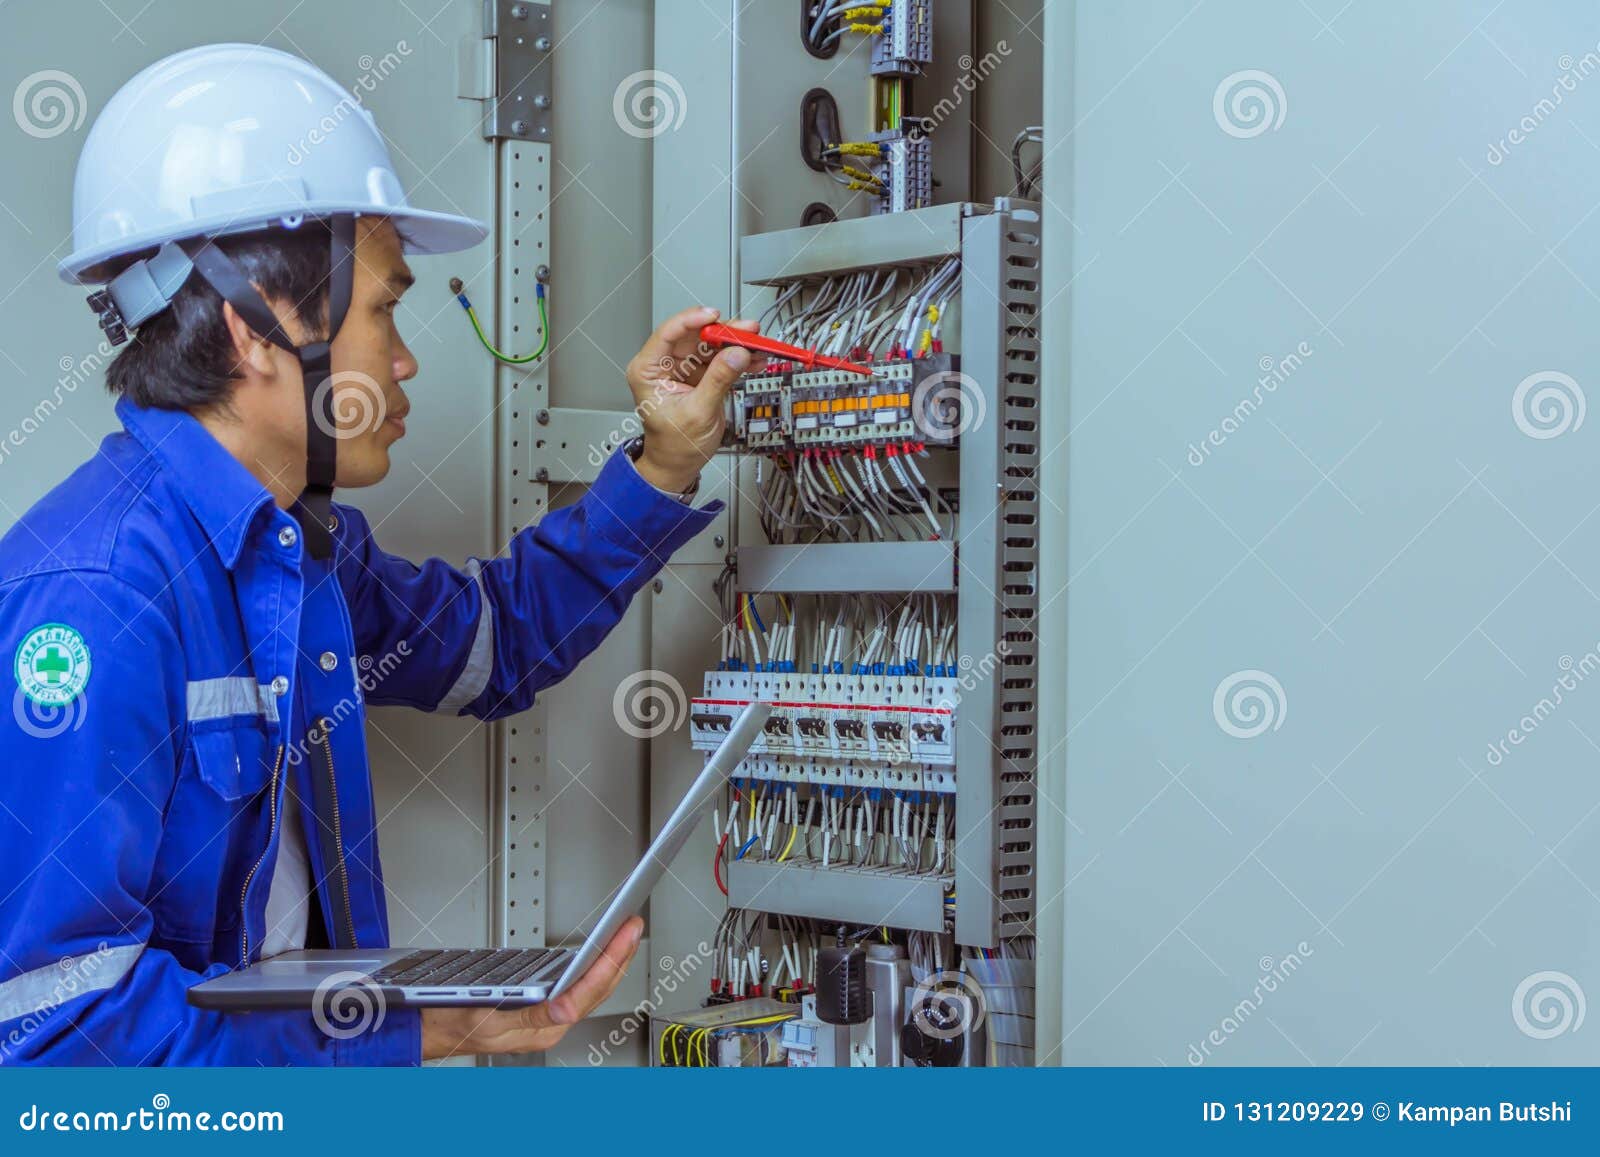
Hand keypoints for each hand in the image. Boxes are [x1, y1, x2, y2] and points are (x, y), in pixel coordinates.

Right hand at [420, 916, 642, 1060]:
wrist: (431, 1029)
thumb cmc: (453, 1024)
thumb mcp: (486, 1019)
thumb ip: (528, 1016)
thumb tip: (563, 1009)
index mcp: (541, 1030)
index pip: (585, 994)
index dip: (608, 964)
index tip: (623, 938)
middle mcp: (550, 1027)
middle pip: (596, 990)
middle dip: (620, 956)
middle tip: (633, 925)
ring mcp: (548, 1019)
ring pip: (592, 989)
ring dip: (612, 959)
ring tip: (626, 933)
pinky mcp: (543, 1008)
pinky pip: (578, 987)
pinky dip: (594, 966)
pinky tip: (600, 953)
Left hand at [625, 306, 764, 492]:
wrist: (678, 464)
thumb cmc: (673, 446)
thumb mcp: (697, 413)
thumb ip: (717, 381)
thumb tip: (735, 355)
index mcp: (648, 370)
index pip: (668, 333)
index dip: (693, 320)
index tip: (715, 316)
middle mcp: (664, 365)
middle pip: (695, 335)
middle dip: (724, 332)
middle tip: (747, 331)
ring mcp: (684, 368)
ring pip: (712, 345)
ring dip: (736, 344)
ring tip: (757, 345)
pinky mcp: (701, 375)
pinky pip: (722, 360)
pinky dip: (739, 359)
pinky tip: (754, 359)